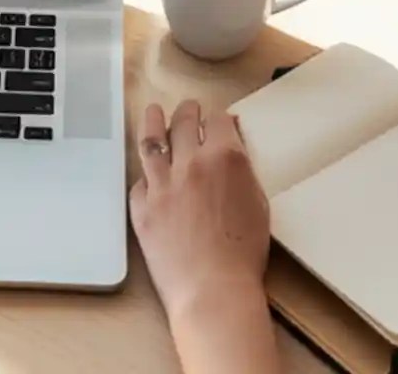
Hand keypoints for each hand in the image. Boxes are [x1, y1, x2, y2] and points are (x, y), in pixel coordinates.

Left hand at [129, 100, 270, 319]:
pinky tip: (147, 172)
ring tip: (152, 111)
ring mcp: (161, 183)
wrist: (213, 288)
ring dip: (153, 121)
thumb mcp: (258, 203)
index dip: (219, 119)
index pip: (218, 120)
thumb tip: (232, 149)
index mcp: (226, 158)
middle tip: (188, 108)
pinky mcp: (141, 206)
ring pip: (151, 140)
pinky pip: (139, 181)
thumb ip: (243, 171)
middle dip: (187, 111)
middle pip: (184, 121)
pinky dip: (146, 175)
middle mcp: (190, 162)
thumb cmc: (244, 253)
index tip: (218, 121)